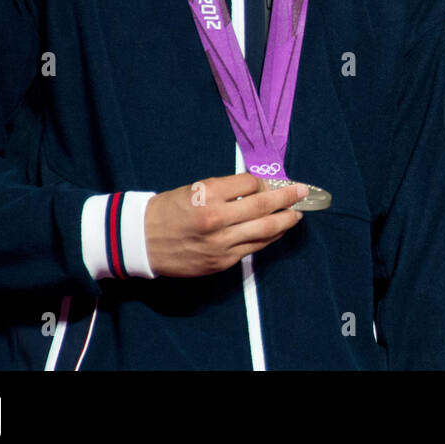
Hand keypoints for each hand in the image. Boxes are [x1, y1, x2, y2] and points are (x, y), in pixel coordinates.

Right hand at [145, 172, 308, 276]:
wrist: (141, 241)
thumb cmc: (168, 210)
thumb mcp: (195, 189)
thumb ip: (226, 189)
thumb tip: (258, 188)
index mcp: (207, 195)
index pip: (249, 183)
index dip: (263, 181)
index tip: (271, 181)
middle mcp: (216, 219)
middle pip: (264, 206)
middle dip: (288, 198)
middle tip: (303, 192)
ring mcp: (220, 244)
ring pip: (264, 231)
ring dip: (285, 221)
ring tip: (297, 214)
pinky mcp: (221, 262)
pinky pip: (253, 248)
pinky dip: (268, 238)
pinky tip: (277, 231)